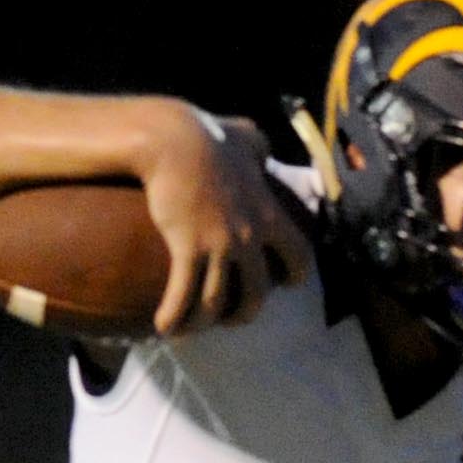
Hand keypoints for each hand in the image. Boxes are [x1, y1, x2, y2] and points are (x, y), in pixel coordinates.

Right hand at [137, 106, 309, 334]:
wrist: (173, 140)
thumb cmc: (207, 136)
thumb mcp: (245, 137)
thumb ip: (259, 147)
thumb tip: (262, 150)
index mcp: (268, 214)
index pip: (299, 256)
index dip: (294, 276)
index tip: (283, 285)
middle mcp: (250, 236)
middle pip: (257, 293)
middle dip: (243, 313)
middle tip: (228, 318)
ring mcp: (219, 245)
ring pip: (217, 302)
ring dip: (203, 321)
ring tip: (189, 327)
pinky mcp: (188, 248)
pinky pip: (183, 295)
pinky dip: (174, 317)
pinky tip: (164, 327)